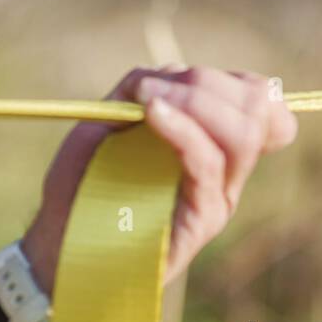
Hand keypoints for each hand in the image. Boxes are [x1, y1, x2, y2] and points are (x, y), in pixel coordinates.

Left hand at [21, 65, 297, 293]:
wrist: (59, 248)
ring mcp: (217, 200)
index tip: (175, 77)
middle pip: (257, 109)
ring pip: (243, 134)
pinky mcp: (200, 222)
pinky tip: (152, 112)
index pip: (262, 103)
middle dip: (206, 82)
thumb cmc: (80, 189)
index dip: (232, 79)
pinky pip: (207, 164)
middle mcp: (227, 176)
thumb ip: (142, 92)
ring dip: (194, 100)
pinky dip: (183, 128)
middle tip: (149, 88)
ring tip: (147, 99)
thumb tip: (172, 73)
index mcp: (215, 150)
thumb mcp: (109, 124)